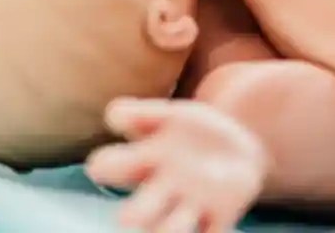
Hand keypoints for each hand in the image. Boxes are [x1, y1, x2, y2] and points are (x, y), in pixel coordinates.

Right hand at [87, 98, 265, 232]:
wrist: (235, 148)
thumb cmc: (191, 131)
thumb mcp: (171, 115)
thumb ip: (144, 113)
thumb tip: (114, 114)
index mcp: (141, 163)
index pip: (110, 167)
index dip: (103, 166)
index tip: (99, 165)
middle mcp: (159, 191)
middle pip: (137, 211)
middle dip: (133, 214)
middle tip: (125, 218)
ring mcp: (189, 205)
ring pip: (171, 228)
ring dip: (169, 231)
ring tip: (172, 227)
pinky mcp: (220, 214)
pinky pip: (212, 232)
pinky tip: (212, 232)